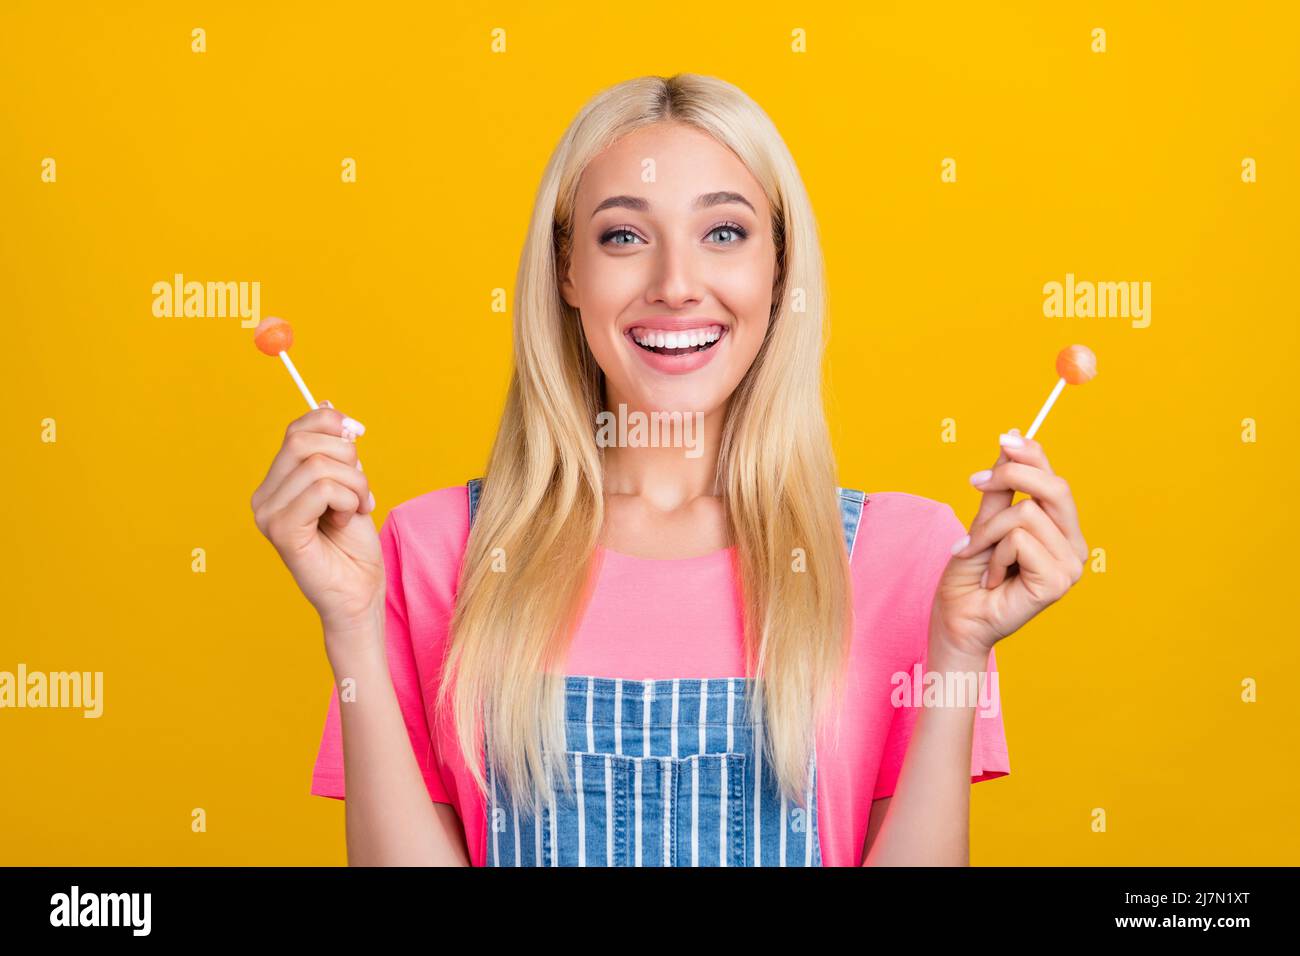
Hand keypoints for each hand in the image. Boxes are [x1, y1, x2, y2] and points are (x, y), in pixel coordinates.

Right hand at [250, 402, 383, 636]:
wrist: (358, 593)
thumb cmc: (353, 545)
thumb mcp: (350, 485)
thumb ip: (337, 452)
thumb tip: (329, 409)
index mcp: (276, 483)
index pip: (296, 429)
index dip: (331, 422)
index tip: (358, 433)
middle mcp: (263, 496)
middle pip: (304, 441)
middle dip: (348, 457)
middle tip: (361, 489)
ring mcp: (268, 514)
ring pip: (320, 465)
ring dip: (355, 484)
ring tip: (356, 508)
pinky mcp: (282, 531)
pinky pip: (323, 489)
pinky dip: (348, 500)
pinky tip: (346, 519)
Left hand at [930, 429, 1087, 661]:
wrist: (958, 619)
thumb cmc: (969, 576)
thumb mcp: (983, 522)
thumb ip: (1001, 488)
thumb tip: (1011, 439)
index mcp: (1060, 529)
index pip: (1054, 478)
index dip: (1032, 453)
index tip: (1004, 437)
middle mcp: (1073, 545)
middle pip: (1054, 487)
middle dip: (1010, 476)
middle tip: (975, 483)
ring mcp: (1070, 565)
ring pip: (1026, 513)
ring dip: (988, 532)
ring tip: (980, 557)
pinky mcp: (1057, 582)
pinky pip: (1019, 540)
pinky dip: (994, 554)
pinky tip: (992, 577)